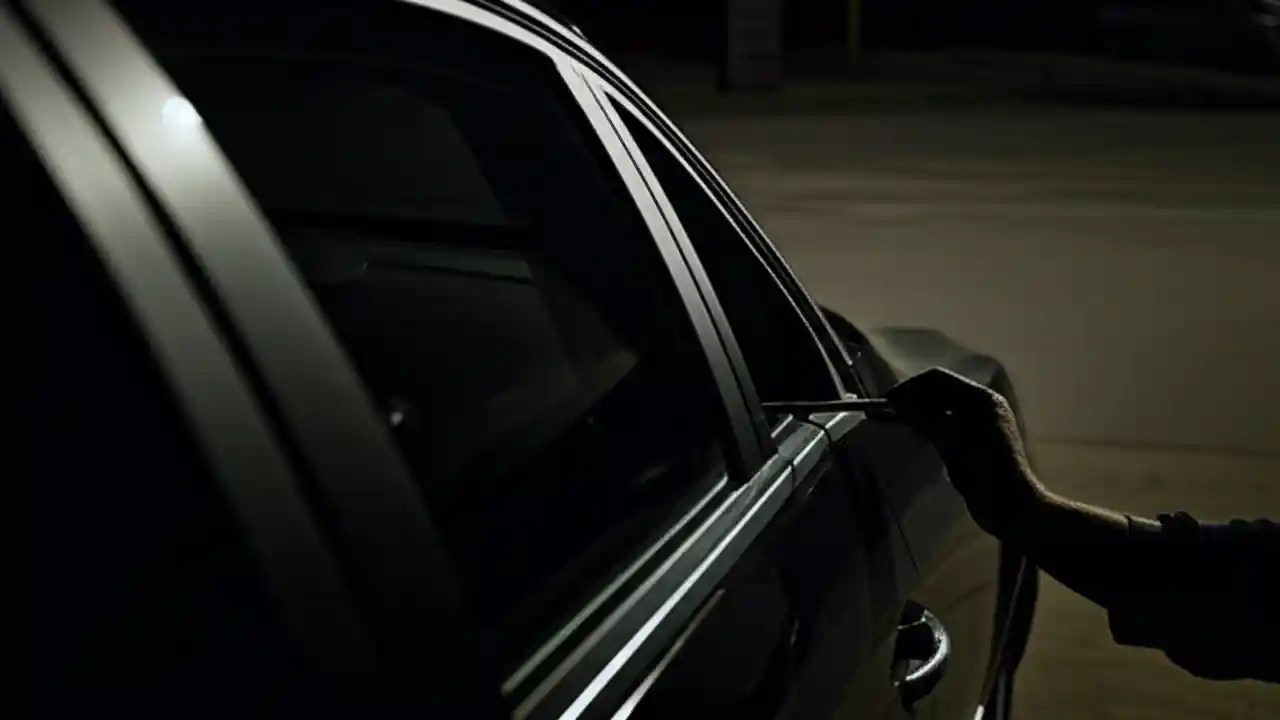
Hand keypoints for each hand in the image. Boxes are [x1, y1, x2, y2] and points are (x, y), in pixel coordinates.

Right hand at [885, 367, 1046, 540]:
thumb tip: (896, 404)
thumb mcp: (952, 440)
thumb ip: (924, 418)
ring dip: (918, 413)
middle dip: (912, 399)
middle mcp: (981, 406)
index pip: (938, 380)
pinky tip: (914, 435)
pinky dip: (928, 427)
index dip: (909, 388)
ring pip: (941, 409)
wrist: (1010, 506)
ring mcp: (980, 424)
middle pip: (939, 392)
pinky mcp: (974, 444)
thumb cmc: (985, 468)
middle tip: (884, 412)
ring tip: (893, 422)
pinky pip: (946, 426)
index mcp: (981, 398)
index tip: (885, 402)